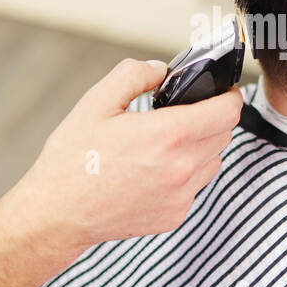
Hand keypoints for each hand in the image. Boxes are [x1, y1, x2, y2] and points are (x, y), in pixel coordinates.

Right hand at [4, 58, 241, 259]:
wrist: (58, 213)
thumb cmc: (72, 159)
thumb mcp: (96, 102)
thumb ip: (134, 74)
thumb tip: (162, 70)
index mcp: (167, 135)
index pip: (228, 111)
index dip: (228, 95)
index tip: (220, 91)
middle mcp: (181, 168)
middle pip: (224, 134)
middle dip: (210, 118)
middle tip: (183, 113)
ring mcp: (181, 196)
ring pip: (213, 161)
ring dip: (200, 146)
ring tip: (166, 143)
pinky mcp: (175, 216)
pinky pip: (196, 186)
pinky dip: (185, 173)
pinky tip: (155, 169)